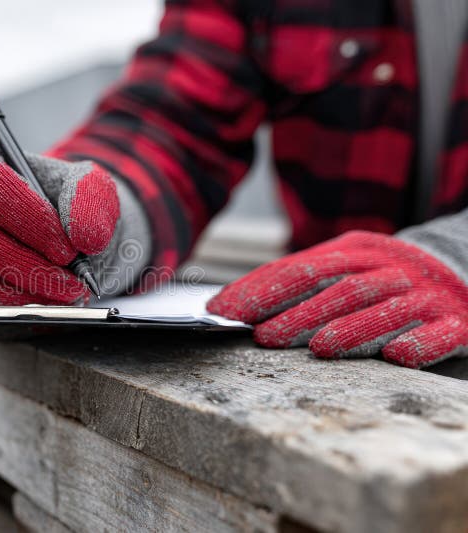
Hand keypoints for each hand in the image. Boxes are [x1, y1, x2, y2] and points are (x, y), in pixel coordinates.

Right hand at [0, 146, 119, 306]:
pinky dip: (9, 314)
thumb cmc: (61, 208)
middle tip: (72, 282)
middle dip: (29, 265)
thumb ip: (90, 199)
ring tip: (65, 297)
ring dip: (23, 294)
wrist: (56, 242)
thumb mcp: (86, 190)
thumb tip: (86, 236)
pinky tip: (43, 309)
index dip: (27, 216)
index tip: (67, 247)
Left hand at [207, 231, 467, 367]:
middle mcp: (388, 270)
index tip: (224, 312)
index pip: (299, 268)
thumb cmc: (385, 275)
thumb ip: (299, 279)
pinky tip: (398, 356)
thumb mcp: (345, 263)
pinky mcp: (458, 323)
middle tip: (262, 336)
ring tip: (319, 348)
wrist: (462, 267)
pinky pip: (441, 334)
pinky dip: (420, 344)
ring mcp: (424, 296)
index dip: (260, 290)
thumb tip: (236, 304)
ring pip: (385, 309)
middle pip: (339, 288)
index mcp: (354, 252)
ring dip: (352, 329)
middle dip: (298, 312)